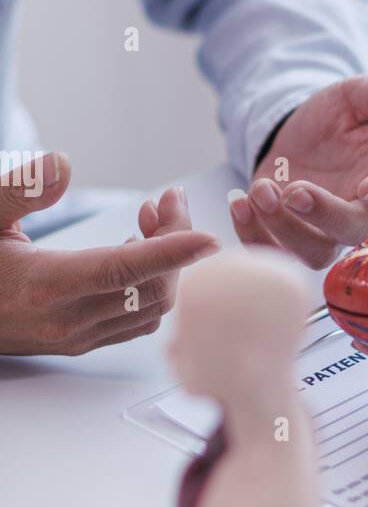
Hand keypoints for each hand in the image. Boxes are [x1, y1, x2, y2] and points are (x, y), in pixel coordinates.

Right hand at [0, 153, 219, 355]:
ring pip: (151, 308)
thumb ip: (20, 188)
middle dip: (174, 243)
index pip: (125, 270)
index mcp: (45, 287)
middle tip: (166, 203)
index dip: (172, 252)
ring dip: (166, 265)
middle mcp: (67, 320)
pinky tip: (136, 252)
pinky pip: (136, 320)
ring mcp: (76, 336)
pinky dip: (151, 286)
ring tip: (150, 220)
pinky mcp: (78, 342)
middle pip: (152, 288)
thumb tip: (62, 165)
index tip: (207, 236)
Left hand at [229, 74, 367, 267]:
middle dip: (324, 215)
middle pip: (354, 232)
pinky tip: (240, 203)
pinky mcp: (290, 240)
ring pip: (314, 253)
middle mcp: (363, 214)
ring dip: (283, 228)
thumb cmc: (336, 119)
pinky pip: (275, 252)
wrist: (297, 136)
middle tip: (294, 190)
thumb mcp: (357, 97)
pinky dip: (252, 234)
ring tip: (260, 189)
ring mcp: (326, 233)